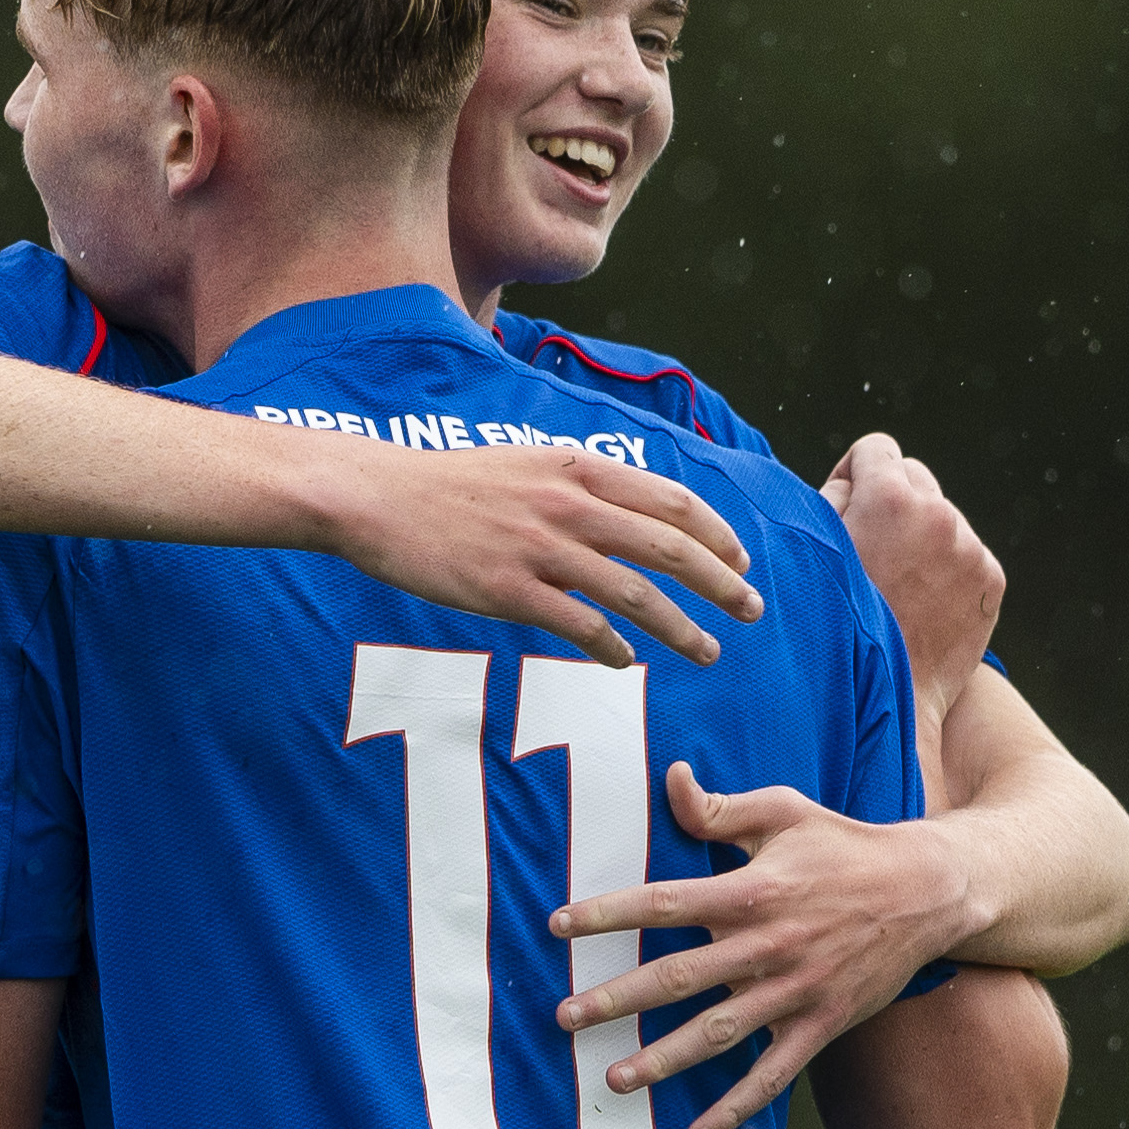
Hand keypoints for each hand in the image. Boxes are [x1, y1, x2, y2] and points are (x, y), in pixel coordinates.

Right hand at [317, 443, 762, 669]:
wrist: (376, 497)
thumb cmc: (448, 485)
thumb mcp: (524, 464)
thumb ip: (578, 486)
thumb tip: (628, 516)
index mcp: (577, 469)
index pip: (671, 501)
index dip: (717, 535)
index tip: (741, 563)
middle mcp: (568, 505)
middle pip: (670, 548)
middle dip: (722, 584)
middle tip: (752, 612)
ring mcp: (539, 548)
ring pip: (635, 593)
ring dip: (681, 628)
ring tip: (708, 652)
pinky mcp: (508, 590)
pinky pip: (580, 626)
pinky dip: (614, 648)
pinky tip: (628, 664)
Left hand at [548, 759, 976, 1128]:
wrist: (929, 891)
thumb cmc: (845, 846)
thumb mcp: (786, 812)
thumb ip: (720, 808)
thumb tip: (670, 778)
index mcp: (753, 891)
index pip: (664, 903)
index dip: (608, 914)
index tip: (558, 926)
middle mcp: (768, 946)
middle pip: (678, 977)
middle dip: (617, 1000)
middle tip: (566, 1018)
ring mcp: (795, 991)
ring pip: (718, 1034)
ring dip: (664, 1060)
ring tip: (614, 1081)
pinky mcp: (820, 1025)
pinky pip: (773, 1075)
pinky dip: (736, 1108)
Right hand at [822, 434, 1000, 733]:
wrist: (888, 698)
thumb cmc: (834, 630)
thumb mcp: (811, 556)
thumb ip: (828, 502)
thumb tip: (851, 483)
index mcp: (888, 497)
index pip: (875, 449)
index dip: (853, 475)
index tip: (846, 508)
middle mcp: (937, 512)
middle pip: (914, 477)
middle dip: (891, 503)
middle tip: (871, 550)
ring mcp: (970, 546)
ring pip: (941, 517)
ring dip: (921, 538)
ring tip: (896, 586)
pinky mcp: (991, 577)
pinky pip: (966, 553)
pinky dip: (947, 570)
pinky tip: (922, 603)